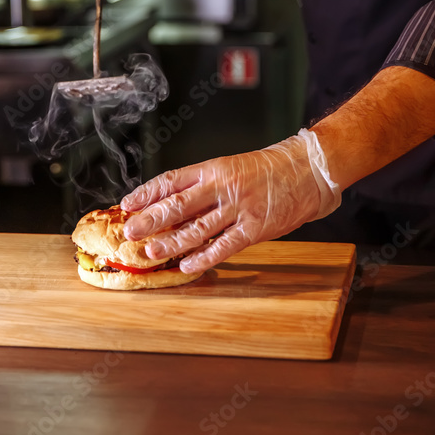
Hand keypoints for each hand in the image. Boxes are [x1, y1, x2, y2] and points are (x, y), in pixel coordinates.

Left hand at [121, 129, 340, 274]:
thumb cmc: (267, 169)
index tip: (127, 204)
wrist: (306, 169)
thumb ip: (205, 187)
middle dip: (151, 219)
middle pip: (178, 205)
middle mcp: (221, 186)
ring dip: (172, 242)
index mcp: (212, 168)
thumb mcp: (230, 168)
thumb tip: (173, 206)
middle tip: (130, 232)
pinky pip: (225, 246)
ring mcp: (238, 207)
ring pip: (198, 228)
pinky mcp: (255, 228)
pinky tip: (188, 266)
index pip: (171, 180)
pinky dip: (205, 257)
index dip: (147, 193)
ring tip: (152, 251)